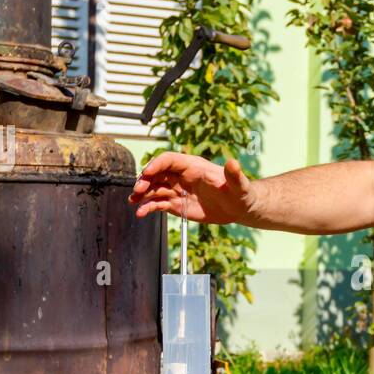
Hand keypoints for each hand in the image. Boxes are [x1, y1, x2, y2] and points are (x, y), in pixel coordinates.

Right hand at [128, 153, 256, 224]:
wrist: (238, 208)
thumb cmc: (240, 193)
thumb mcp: (238, 185)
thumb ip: (234, 175)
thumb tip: (233, 163)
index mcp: (193, 166)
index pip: (170, 160)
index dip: (157, 164)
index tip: (147, 173)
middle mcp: (182, 176)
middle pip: (157, 174)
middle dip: (146, 180)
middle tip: (138, 190)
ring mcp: (177, 190)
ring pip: (155, 189)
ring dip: (142, 194)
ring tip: (134, 202)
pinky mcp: (176, 204)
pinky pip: (159, 204)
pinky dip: (148, 207)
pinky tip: (141, 213)